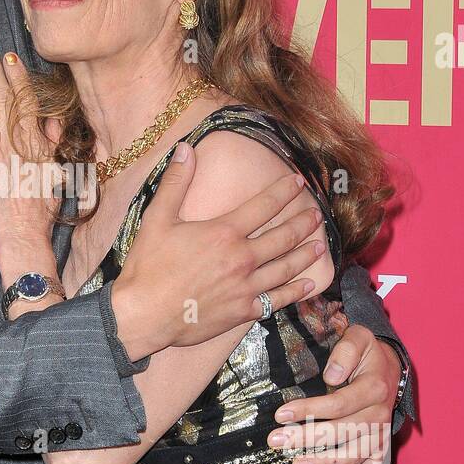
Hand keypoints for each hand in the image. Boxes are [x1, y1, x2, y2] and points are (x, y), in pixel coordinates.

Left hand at [0, 44, 63, 263]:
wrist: (21, 234)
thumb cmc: (42, 208)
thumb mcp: (56, 173)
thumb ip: (52, 143)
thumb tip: (51, 119)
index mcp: (36, 144)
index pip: (26, 102)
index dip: (16, 77)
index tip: (9, 57)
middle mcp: (13, 144)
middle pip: (2, 99)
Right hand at [111, 142, 325, 357]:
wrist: (144, 314)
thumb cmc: (147, 267)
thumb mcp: (157, 218)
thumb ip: (175, 182)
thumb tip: (187, 148)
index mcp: (224, 232)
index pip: (264, 205)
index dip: (284, 191)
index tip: (299, 182)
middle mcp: (242, 258)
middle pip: (283, 236)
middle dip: (303, 223)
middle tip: (317, 215)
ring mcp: (246, 287)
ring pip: (286, 267)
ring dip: (306, 255)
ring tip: (319, 245)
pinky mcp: (243, 311)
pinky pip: (277, 300)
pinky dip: (295, 292)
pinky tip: (307, 285)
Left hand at [266, 324, 399, 463]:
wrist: (389, 368)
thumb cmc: (366, 353)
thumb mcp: (358, 338)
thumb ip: (345, 352)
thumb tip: (331, 376)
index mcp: (374, 388)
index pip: (339, 403)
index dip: (309, 410)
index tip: (281, 413)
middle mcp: (380, 414)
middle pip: (342, 432)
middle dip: (306, 438)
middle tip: (276, 441)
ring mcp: (381, 434)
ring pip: (354, 455)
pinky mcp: (380, 448)